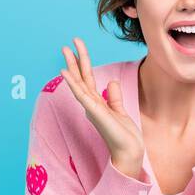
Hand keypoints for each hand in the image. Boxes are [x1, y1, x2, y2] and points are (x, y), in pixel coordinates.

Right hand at [59, 37, 144, 178]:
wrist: (129, 150)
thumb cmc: (123, 135)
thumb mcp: (119, 110)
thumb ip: (113, 96)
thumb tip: (110, 81)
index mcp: (96, 102)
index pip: (87, 79)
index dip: (82, 63)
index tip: (78, 47)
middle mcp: (91, 104)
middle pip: (80, 77)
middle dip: (74, 60)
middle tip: (67, 44)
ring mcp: (91, 108)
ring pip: (78, 82)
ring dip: (71, 66)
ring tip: (65, 50)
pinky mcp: (95, 112)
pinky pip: (82, 95)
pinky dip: (73, 83)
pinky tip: (65, 73)